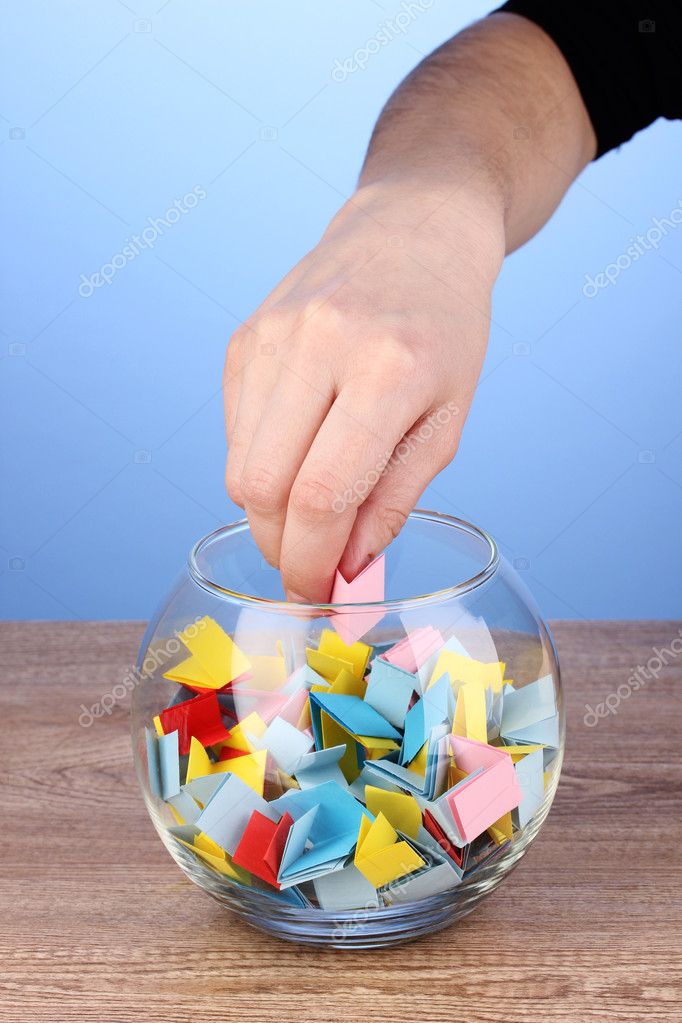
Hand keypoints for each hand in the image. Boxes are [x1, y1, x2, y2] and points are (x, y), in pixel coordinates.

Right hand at [223, 180, 503, 601]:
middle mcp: (320, 344)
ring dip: (267, 512)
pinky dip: (260, 465)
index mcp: (388, 369)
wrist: (413, 231)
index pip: (323, 494)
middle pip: (263, 486)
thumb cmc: (445, 329)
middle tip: (309, 567)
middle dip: (281, 548)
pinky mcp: (245, 336)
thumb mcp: (447, 419)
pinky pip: (234, 432)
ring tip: (308, 513)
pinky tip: (298, 454)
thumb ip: (393, 498)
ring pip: (238, 465)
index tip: (317, 594)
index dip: (312, 562)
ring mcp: (272, 335)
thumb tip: (347, 567)